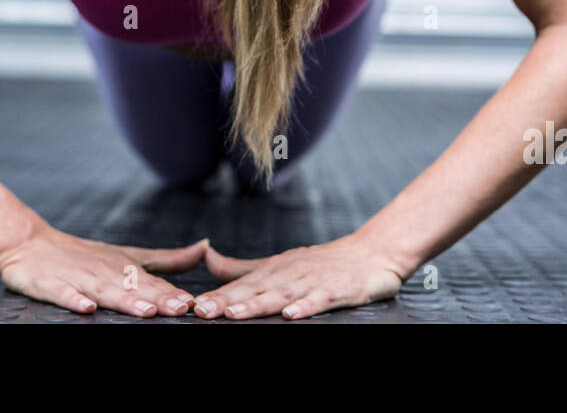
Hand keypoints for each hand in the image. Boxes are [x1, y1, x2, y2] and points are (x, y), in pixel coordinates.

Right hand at [0, 225, 207, 317]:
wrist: (29, 244)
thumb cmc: (83, 255)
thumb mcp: (128, 255)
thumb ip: (166, 259)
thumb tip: (205, 248)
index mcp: (124, 266)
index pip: (152, 282)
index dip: (173, 293)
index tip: (194, 304)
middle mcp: (104, 270)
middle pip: (134, 286)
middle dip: (158, 298)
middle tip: (181, 309)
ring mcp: (78, 277)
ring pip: (105, 290)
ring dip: (126, 300)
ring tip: (146, 311)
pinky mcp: (51, 285)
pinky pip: (64, 294)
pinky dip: (75, 301)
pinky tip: (87, 310)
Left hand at [193, 233, 406, 319]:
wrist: (372, 252)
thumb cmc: (323, 262)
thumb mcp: (279, 264)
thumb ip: (242, 267)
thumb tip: (206, 259)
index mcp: (274, 270)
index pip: (241, 286)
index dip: (218, 296)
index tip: (194, 307)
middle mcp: (290, 273)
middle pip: (256, 290)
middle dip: (229, 301)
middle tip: (203, 311)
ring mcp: (314, 281)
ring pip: (282, 294)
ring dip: (258, 305)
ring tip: (235, 315)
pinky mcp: (339, 289)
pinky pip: (321, 299)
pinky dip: (307, 306)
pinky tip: (293, 315)